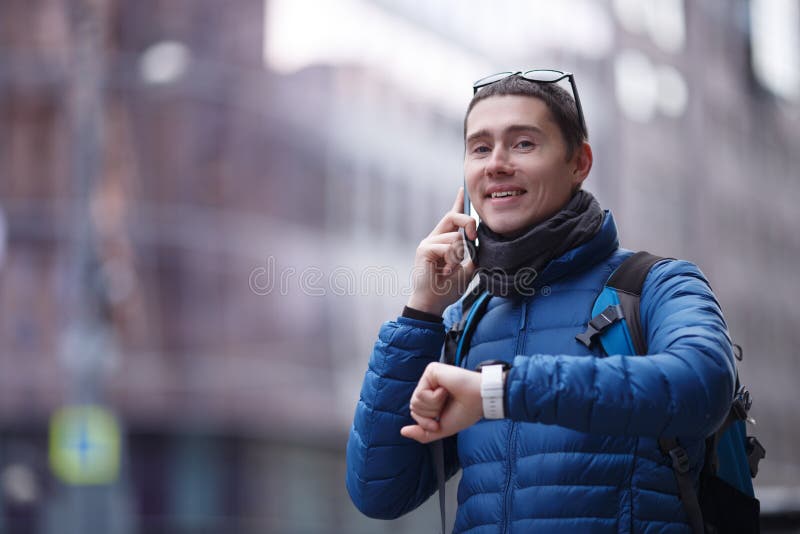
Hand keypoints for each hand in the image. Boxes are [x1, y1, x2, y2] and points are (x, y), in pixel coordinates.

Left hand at [401, 363, 482, 443]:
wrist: (480, 401)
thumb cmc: (465, 412)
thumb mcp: (441, 429)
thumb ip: (422, 433)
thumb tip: (403, 431)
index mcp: (431, 397)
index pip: (415, 412)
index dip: (426, 422)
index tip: (440, 422)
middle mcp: (428, 385)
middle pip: (413, 407)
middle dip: (430, 414)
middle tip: (446, 407)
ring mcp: (429, 377)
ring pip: (415, 401)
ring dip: (434, 405)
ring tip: (447, 397)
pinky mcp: (431, 370)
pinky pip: (421, 393)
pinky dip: (435, 398)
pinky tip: (446, 390)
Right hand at [406, 187, 476, 315]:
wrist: (433, 304)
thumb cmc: (447, 289)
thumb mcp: (467, 270)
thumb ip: (473, 255)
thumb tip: (480, 243)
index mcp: (444, 242)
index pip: (451, 217)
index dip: (457, 203)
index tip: (462, 189)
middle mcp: (434, 238)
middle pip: (452, 216)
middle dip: (467, 222)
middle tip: (473, 236)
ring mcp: (427, 243)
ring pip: (455, 237)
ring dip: (459, 255)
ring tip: (450, 270)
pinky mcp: (424, 249)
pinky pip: (447, 247)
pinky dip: (451, 260)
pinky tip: (446, 271)